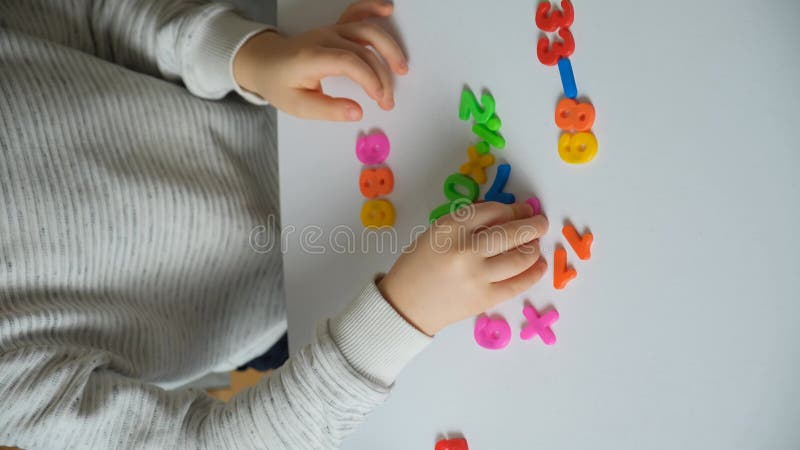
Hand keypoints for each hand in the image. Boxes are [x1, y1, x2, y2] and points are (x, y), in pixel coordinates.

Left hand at [233, 0, 407, 120]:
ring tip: (402, 67)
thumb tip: (357, 113)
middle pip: (364, 50)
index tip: (379, 99)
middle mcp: (324, 38)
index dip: (370, 80)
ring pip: (366, 31)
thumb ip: (328, 110)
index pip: (350, 62)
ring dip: (388, 47)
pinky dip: (372, 8)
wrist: (263, 61)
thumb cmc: (279, 83)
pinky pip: (355, 13)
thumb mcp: (297, 105)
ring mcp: (331, 31)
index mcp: (313, 57)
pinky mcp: (335, 29)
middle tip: (388, 99)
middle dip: (382, 76)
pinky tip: (387, 10)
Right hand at [378, 202, 549, 335]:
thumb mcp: (437, 232)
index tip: (522, 210)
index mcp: (451, 228)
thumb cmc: (420, 264)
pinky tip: (538, 265)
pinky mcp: (486, 299)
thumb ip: (469, 223)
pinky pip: (519, 283)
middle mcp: (467, 250)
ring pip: (521, 258)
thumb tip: (508, 216)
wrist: (406, 304)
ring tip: (536, 244)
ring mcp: (478, 276)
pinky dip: (533, 273)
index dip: (513, 210)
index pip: (494, 211)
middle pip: (513, 232)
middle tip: (540, 223)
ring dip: (534, 248)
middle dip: (533, 225)